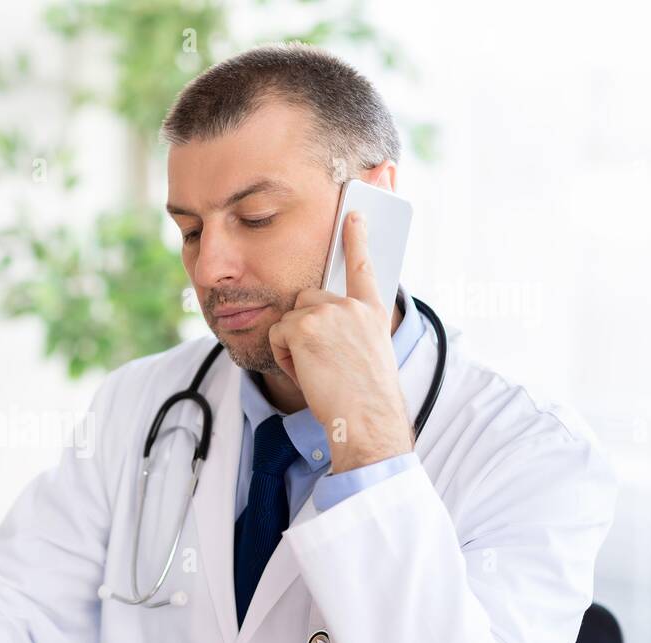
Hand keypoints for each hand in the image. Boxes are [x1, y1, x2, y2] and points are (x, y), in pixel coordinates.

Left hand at [267, 211, 413, 472]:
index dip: (357, 238)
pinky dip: (283, 356)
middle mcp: (353, 306)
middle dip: (302, 327)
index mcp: (373, 312)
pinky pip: (277, 334)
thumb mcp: (367, 355)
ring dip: (293, 346)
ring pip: (289, 319)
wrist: (368, 421)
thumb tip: (322, 328)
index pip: (363, 266)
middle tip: (321, 362)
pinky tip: (308, 372)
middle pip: (305, 298)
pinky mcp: (305, 325)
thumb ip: (351, 331)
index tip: (353, 212)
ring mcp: (329, 312)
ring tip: (319, 371)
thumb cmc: (365, 401)